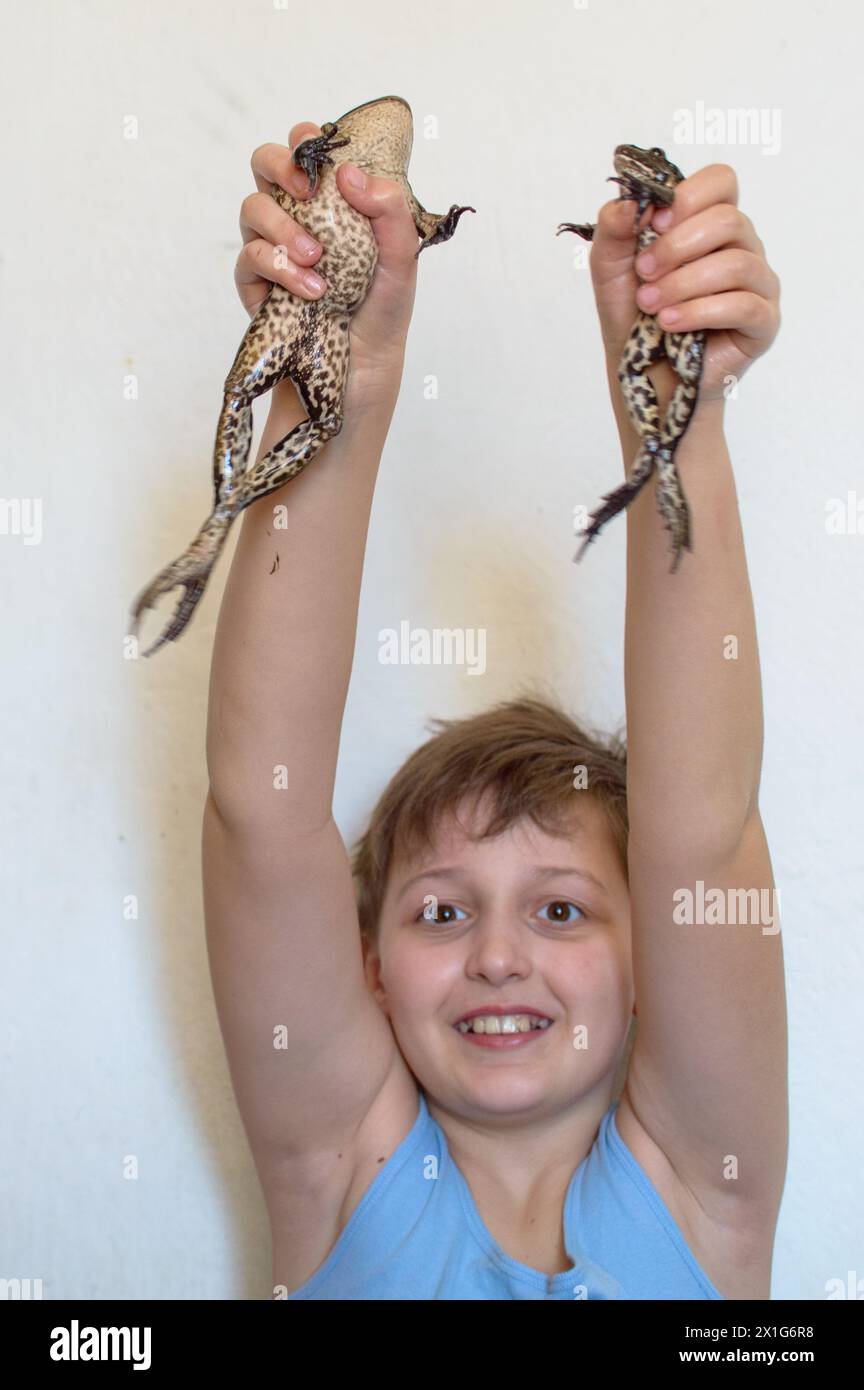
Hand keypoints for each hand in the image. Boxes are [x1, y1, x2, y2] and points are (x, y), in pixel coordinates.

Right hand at [237, 122, 421, 408]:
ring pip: (253, 206)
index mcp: (330, 200)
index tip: (322, 151)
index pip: (309, 150)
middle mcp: (296, 215)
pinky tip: (311, 289)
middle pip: (265, 162)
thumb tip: (349, 174)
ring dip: (283, 224)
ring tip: (317, 258)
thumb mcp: (402, 259)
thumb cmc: (383, 308)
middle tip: (306, 189)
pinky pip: (251, 255)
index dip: (308, 139)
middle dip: (280, 165)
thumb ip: (389, 211)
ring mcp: (271, 245)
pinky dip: (280, 267)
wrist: (364, 365)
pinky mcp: (253, 281)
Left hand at [583, 163, 780, 406]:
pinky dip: (700, 312)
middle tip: (644, 274)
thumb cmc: (634, 317)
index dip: (687, 198)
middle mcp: (742, 246)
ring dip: (683, 284)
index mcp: (710, 224)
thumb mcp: (610, 267)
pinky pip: (743, 305)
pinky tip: (671, 324)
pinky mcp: (763, 322)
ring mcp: (758, 283)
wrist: (645, 375)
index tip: (652, 226)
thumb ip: (614, 227)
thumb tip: (631, 200)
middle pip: (728, 219)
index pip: (721, 181)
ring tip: (651, 307)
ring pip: (735, 263)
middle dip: (677, 246)